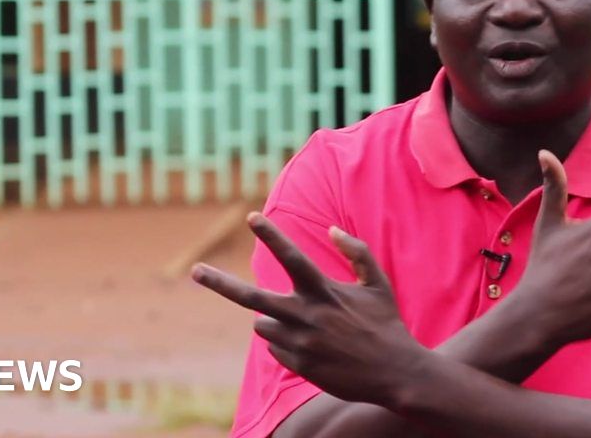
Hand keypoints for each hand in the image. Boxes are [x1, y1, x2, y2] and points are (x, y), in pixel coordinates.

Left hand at [191, 213, 426, 406]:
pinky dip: (286, 343)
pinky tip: (315, 346)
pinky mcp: (299, 366)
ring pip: (262, 324)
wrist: (396, 374)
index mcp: (324, 292)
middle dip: (220, 283)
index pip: (291, 257)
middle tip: (194, 270)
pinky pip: (276, 348)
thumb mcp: (378, 283)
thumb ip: (356, 253)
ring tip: (307, 326)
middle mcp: (306, 316)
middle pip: (252, 298)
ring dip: (273, 319)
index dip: (271, 235)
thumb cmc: (386, 324)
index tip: (251, 216)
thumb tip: (332, 229)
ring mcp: (300, 344)